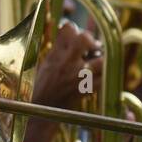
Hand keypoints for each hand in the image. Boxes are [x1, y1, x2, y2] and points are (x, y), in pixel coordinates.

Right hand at [24, 22, 101, 141]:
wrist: (40, 113)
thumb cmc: (38, 90)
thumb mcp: (42, 65)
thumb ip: (56, 51)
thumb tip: (66, 36)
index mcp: (55, 55)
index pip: (68, 29)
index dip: (72, 30)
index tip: (72, 36)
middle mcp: (67, 63)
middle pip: (86, 39)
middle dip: (90, 41)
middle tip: (90, 48)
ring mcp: (78, 76)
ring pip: (101, 59)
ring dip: (100, 60)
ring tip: (95, 63)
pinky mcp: (86, 90)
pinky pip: (103, 78)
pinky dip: (102, 77)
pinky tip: (95, 78)